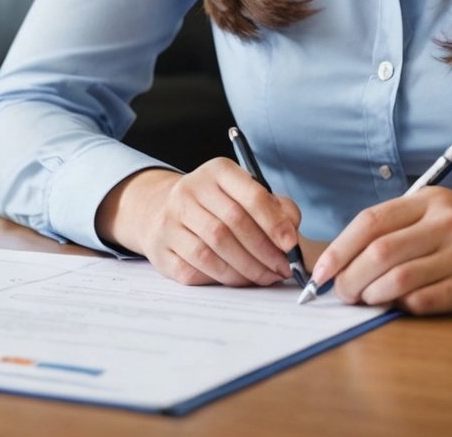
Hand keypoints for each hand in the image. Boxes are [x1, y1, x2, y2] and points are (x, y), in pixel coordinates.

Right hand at [96, 161, 303, 286]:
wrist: (165, 211)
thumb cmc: (219, 205)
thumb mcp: (247, 194)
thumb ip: (277, 208)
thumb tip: (290, 233)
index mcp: (217, 171)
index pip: (251, 195)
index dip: (274, 222)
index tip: (290, 245)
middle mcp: (189, 190)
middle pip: (232, 225)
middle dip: (263, 252)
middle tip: (282, 269)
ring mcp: (170, 219)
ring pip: (212, 250)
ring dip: (245, 269)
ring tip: (265, 277)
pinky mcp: (161, 248)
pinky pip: (194, 269)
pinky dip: (221, 278)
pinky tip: (239, 279)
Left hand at [307, 189, 451, 313]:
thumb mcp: (440, 209)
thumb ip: (399, 225)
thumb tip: (348, 257)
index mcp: (429, 201)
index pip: (370, 221)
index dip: (339, 248)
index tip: (321, 271)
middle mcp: (445, 224)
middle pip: (379, 252)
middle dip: (350, 277)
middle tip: (340, 293)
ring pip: (399, 278)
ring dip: (372, 294)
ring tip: (364, 301)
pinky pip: (426, 300)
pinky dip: (403, 306)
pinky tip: (398, 306)